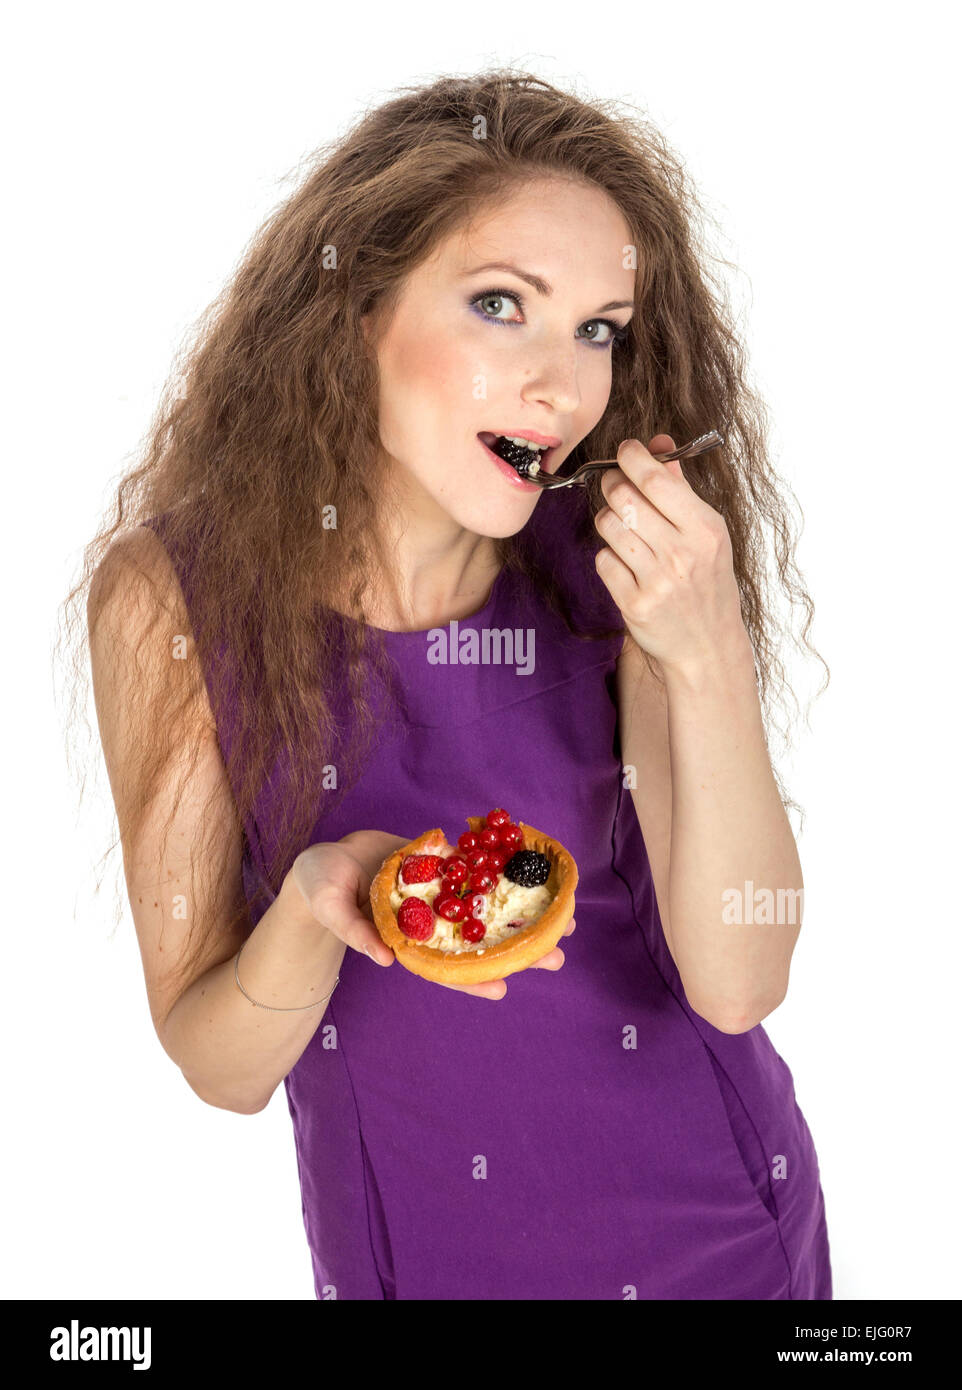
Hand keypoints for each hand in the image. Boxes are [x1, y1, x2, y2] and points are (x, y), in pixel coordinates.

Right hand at [289, 831, 574, 1001]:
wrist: (325, 859)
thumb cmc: (320, 888)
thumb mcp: (330, 908)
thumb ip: (353, 932)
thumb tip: (384, 959)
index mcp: (405, 941)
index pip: (442, 968)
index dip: (470, 980)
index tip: (502, 990)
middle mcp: (429, 923)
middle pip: (477, 942)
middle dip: (515, 950)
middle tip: (557, 958)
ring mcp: (438, 895)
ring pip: (486, 908)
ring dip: (522, 914)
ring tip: (563, 920)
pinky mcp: (440, 865)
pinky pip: (475, 870)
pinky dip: (502, 871)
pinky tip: (532, 872)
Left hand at [592, 434, 747, 674]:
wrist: (708, 645)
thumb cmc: (707, 581)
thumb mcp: (707, 533)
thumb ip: (680, 488)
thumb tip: (658, 443)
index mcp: (705, 529)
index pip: (654, 479)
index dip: (631, 456)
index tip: (625, 451)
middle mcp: (682, 553)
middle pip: (623, 497)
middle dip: (612, 484)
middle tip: (614, 485)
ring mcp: (657, 581)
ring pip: (608, 526)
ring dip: (609, 521)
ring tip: (625, 529)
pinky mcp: (634, 604)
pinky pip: (603, 560)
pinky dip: (609, 557)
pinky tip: (627, 565)